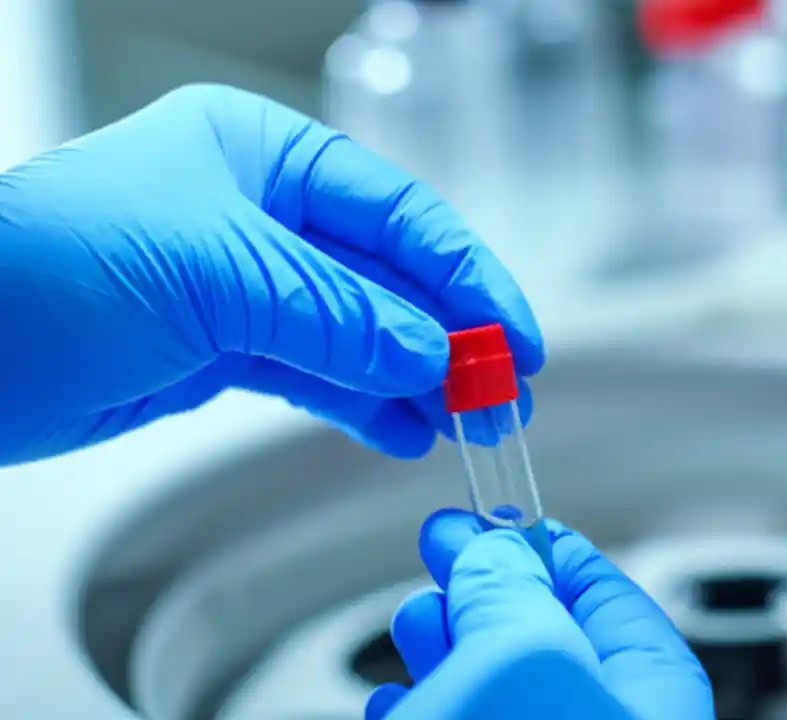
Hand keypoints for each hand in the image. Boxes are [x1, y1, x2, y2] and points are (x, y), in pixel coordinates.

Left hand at [0, 84, 541, 465]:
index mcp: (263, 155)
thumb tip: (431, 354)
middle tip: (501, 393)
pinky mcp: (221, 348)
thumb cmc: (44, 267)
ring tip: (465, 423)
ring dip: (415, 377)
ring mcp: (243, 284)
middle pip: (387, 275)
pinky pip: (317, 372)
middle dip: (449, 335)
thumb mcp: (218, 276)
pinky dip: (363, 401)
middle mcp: (261, 212)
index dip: (466, 278)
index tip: (513, 337)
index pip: (397, 213)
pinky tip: (403, 428)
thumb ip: (339, 316)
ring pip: (359, 331)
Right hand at [366, 510, 714, 719]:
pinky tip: (397, 700)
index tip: (498, 514)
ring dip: (447, 646)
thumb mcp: (524, 657)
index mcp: (649, 693)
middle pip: (543, 640)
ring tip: (416, 618)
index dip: (550, 548)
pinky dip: (425, 705)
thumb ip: (513, 594)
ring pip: (492, 687)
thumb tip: (494, 552)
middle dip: (486, 589)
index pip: (611, 598)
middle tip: (442, 550)